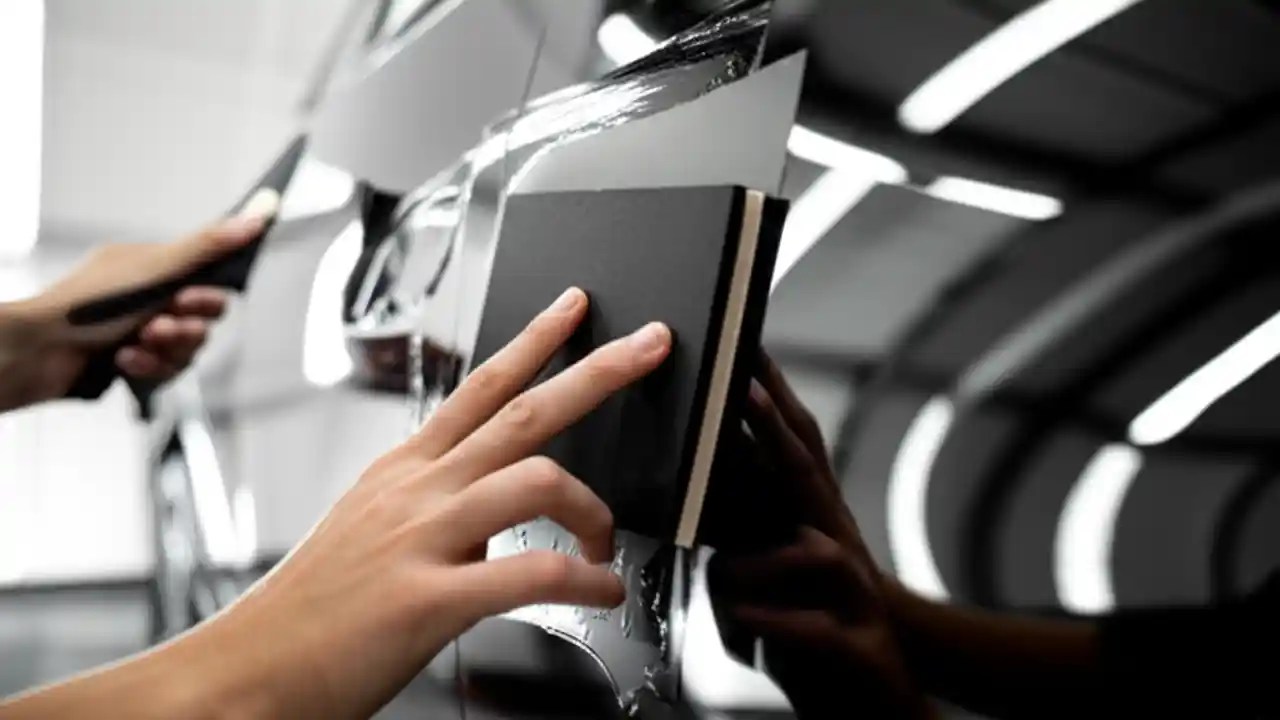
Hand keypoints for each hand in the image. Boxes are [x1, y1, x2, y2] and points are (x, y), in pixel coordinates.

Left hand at [0, 211, 268, 408]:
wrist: (39, 352)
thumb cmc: (84, 304)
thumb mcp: (155, 269)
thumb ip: (207, 247)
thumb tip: (254, 217)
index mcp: (153, 268)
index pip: (207, 280)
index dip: (206, 297)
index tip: (188, 299)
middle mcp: (149, 299)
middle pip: (203, 321)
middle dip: (184, 328)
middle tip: (158, 325)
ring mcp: (142, 333)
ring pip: (188, 350)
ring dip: (165, 350)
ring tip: (138, 344)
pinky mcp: (135, 364)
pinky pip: (167, 371)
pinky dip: (148, 367)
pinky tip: (125, 361)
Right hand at [168, 289, 671, 718]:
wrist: (245, 671)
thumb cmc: (312, 610)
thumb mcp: (369, 532)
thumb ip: (434, 511)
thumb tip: (493, 515)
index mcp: (403, 471)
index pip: (480, 385)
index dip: (534, 339)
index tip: (575, 306)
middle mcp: (416, 491)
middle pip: (522, 410)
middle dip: (597, 370)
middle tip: (650, 344)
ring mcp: (421, 539)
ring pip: (535, 478)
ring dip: (594, 509)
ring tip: (608, 542)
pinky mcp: (426, 600)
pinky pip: (531, 575)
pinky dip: (585, 580)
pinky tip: (603, 592)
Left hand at [707, 352, 932, 718]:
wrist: (878, 677)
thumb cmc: (813, 609)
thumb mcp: (772, 558)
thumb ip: (739, 520)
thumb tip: (691, 482)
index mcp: (811, 515)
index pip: (792, 441)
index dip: (771, 390)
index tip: (742, 341)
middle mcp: (835, 538)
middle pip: (807, 472)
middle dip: (777, 429)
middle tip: (748, 388)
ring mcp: (850, 588)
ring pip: (818, 552)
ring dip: (772, 550)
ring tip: (728, 556)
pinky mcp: (855, 642)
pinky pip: (816, 627)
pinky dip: (778, 620)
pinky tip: (744, 616)